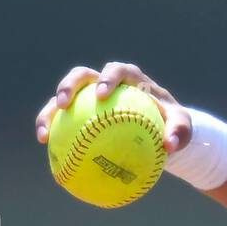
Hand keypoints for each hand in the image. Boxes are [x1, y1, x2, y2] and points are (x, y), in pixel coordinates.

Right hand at [34, 61, 191, 152]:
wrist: (159, 128)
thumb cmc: (170, 123)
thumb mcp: (182, 126)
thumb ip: (179, 132)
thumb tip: (169, 146)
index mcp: (130, 78)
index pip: (117, 70)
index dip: (107, 78)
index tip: (102, 95)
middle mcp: (106, 83)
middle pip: (82, 76)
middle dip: (68, 86)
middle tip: (63, 104)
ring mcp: (90, 97)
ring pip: (64, 99)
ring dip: (49, 113)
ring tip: (45, 134)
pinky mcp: (81, 114)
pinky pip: (64, 124)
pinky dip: (55, 135)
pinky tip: (50, 154)